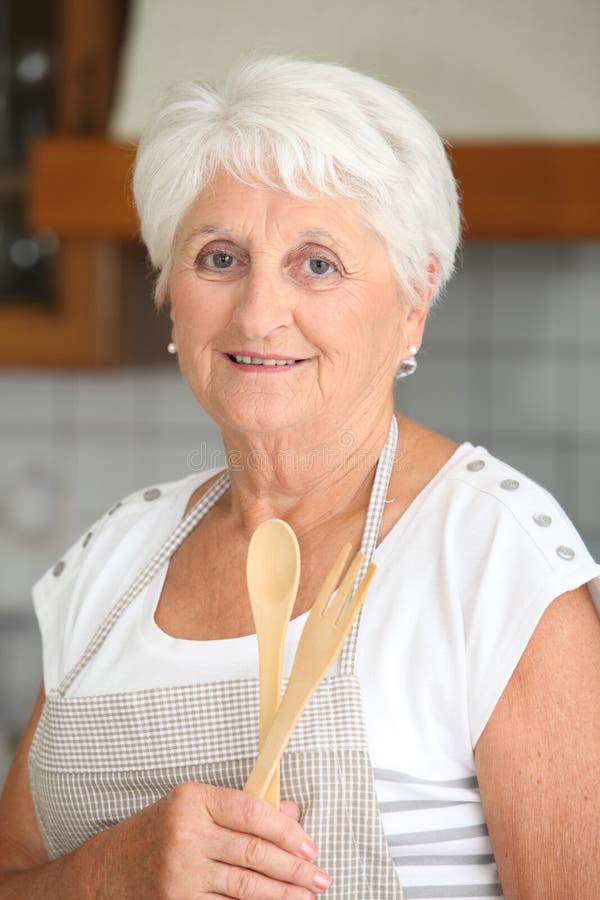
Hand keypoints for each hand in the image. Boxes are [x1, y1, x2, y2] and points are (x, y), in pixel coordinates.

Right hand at [93, 781, 330, 898]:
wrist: (107, 869)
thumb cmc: (157, 832)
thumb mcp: (193, 808)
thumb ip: (241, 809)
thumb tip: (291, 812)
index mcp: (193, 800)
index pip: (252, 812)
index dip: (287, 830)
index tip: (309, 845)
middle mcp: (186, 834)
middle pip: (253, 852)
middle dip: (293, 868)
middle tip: (319, 877)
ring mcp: (181, 872)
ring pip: (244, 886)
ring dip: (281, 895)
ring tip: (306, 897)